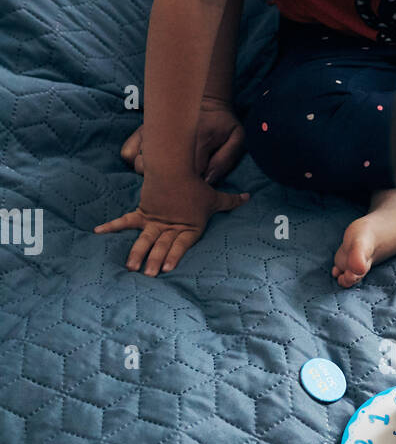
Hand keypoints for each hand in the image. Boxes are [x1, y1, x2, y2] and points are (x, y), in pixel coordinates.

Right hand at [94, 175, 249, 273]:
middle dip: (154, 260)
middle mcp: (170, 227)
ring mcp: (155, 221)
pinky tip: (97, 232)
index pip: (180, 245)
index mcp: (188, 227)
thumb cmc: (196, 185)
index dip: (173, 256)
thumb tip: (250, 197)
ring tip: (130, 267)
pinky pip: (126, 221)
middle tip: (149, 275)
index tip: (167, 268)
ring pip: (144, 238)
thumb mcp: (216, 197)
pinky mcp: (143, 212)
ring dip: (137, 252)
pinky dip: (112, 226)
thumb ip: (232, 201)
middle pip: (161, 245)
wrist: (174, 168)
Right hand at [121, 97, 244, 185]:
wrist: (206, 97)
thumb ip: (225, 161)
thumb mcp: (236, 138)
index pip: (187, 175)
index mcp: (196, 141)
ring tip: (164, 174)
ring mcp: (152, 133)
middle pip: (158, 173)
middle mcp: (170, 137)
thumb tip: (208, 180)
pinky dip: (134, 161)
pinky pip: (127, 153)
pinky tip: (151, 164)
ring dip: (149, 174)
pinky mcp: (141, 131)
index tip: (195, 186)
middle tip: (178, 182)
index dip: (191, 186)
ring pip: (139, 165)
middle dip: (167, 184)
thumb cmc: (222, 123)